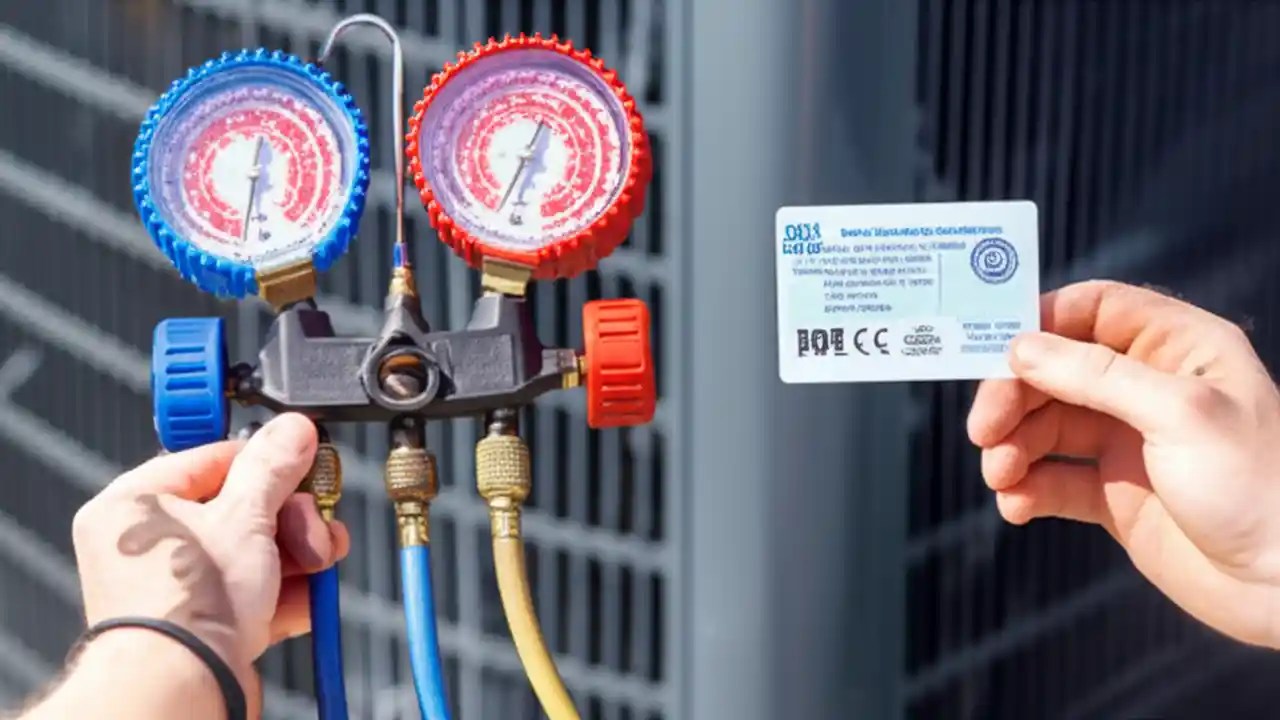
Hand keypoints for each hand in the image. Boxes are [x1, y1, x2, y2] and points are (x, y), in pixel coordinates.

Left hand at [70, 413, 350, 711]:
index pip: (213, 460)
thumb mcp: (244, 517)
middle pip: (243, 508)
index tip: (307, 463)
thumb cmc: (185, 606)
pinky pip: (255, 592)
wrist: (183, 689)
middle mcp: (151, 545)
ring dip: (299, 555)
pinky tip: (309, 595)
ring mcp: (180, 587)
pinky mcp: (206, 623)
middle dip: (293, 519)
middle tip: (314, 529)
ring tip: (320, 563)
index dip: (266, 463)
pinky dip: (287, 592)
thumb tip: (293, 430)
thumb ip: (273, 467)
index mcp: (136, 506)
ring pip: (255, 551)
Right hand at [967, 280, 1279, 648]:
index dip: (1039, 322)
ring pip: (1044, 425)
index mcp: (1178, 348)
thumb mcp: (1178, 413)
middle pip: (1054, 369)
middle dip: (1012, 396)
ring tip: (1001, 475)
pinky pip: (1051, 480)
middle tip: (984, 429)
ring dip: (1011, 446)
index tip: (991, 349)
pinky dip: (1025, 488)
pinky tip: (1017, 505)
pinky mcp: (1114, 495)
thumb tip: (1021, 347)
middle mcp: (1147, 388)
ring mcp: (1128, 442)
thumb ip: (1095, 375)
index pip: (1093, 309)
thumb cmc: (1259, 486)